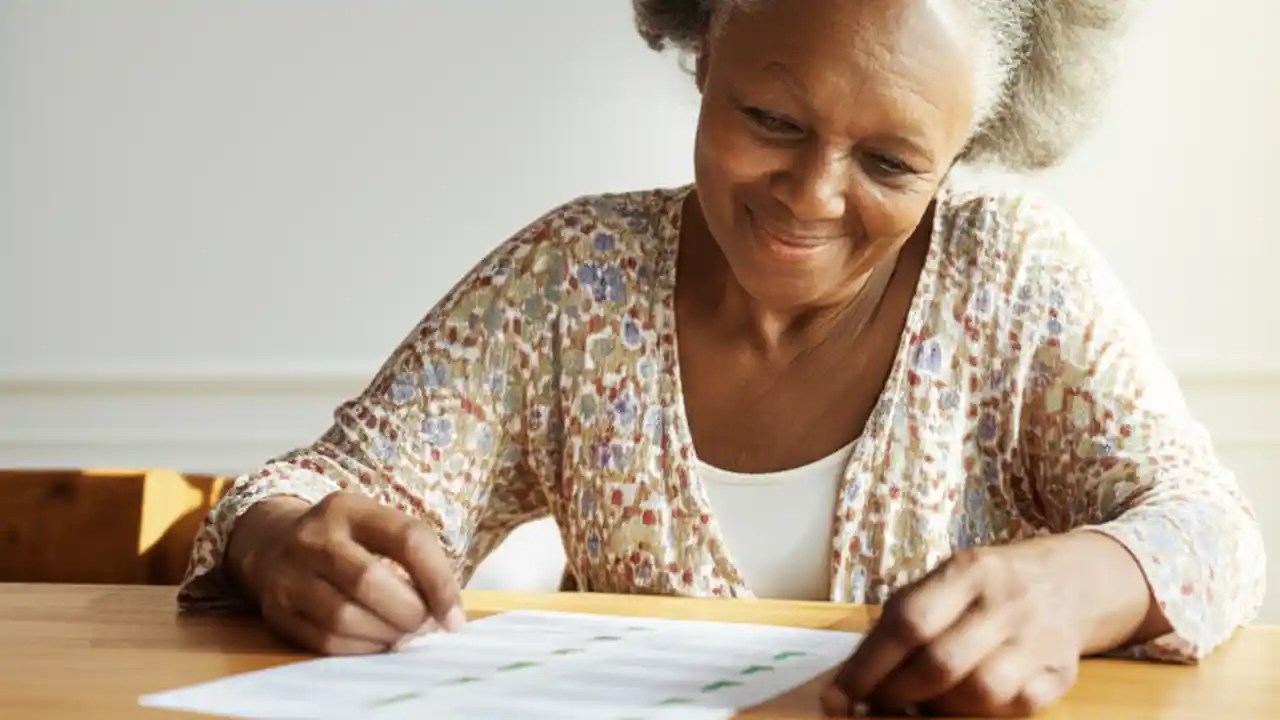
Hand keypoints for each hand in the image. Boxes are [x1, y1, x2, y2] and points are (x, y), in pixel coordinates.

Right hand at [228, 492, 464, 654]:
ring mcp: (289, 575)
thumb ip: (414, 558)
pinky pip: (325, 641)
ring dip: (385, 635)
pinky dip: (361, 649)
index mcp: (350, 509)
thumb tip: (446, 615)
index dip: (438, 581)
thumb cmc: (345, 541)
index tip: (454, 616)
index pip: (406, 539)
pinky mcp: (277, 611)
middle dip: (408, 613)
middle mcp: (314, 538)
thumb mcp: (376, 528)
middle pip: (369, 580)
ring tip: (401, 635)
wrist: (271, 545)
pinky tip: (375, 642)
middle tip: (424, 626)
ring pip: (344, 616)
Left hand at [822, 544, 1082, 716]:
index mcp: (968, 571)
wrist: (1071, 581)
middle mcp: (1005, 604)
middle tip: (874, 705)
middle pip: (941, 664)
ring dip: (937, 710)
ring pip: (979, 693)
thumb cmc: (988, 584)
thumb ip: (906, 617)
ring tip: (918, 705)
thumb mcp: (947, 577)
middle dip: (896, 694)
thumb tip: (853, 676)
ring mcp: (1038, 641)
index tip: (839, 695)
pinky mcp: (1061, 675)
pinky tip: (959, 708)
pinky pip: (1014, 710)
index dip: (868, 666)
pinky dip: (979, 716)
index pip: (909, 622)